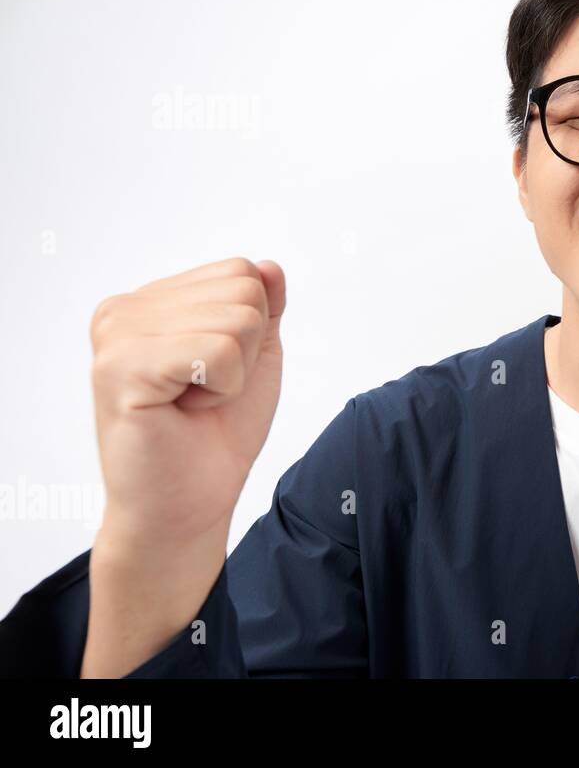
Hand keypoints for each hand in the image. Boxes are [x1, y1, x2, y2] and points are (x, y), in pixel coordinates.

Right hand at [90, 257, 286, 547]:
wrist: (187, 505)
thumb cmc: (216, 433)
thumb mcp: (255, 357)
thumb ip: (263, 307)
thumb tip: (269, 265)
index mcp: (151, 299)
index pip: (241, 271)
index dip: (253, 330)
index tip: (216, 373)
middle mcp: (125, 308)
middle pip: (243, 290)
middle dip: (247, 351)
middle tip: (204, 392)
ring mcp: (116, 334)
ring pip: (238, 320)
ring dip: (233, 373)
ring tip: (192, 401)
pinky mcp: (121, 367)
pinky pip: (219, 351)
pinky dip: (222, 388)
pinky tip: (183, 409)